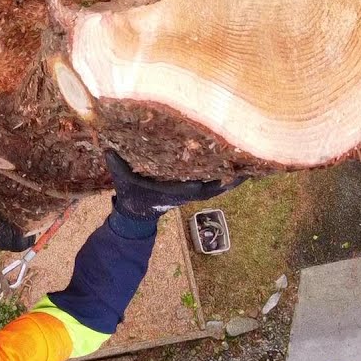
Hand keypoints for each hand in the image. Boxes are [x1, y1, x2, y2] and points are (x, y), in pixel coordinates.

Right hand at [105, 150, 243, 220]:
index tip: (220, 172)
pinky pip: (216, 183)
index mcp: (172, 192)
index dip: (207, 180)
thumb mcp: (123, 181)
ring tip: (252, 163)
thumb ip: (117, 166)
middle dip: (230, 177)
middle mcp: (187, 192)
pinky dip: (229, 177)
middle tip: (249, 163)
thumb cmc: (132, 195)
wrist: (138, 211)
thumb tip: (108, 149)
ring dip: (234, 177)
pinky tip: (240, 167)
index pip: (192, 187)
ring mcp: (192, 191)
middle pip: (214, 187)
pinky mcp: (194, 188)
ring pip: (218, 185)